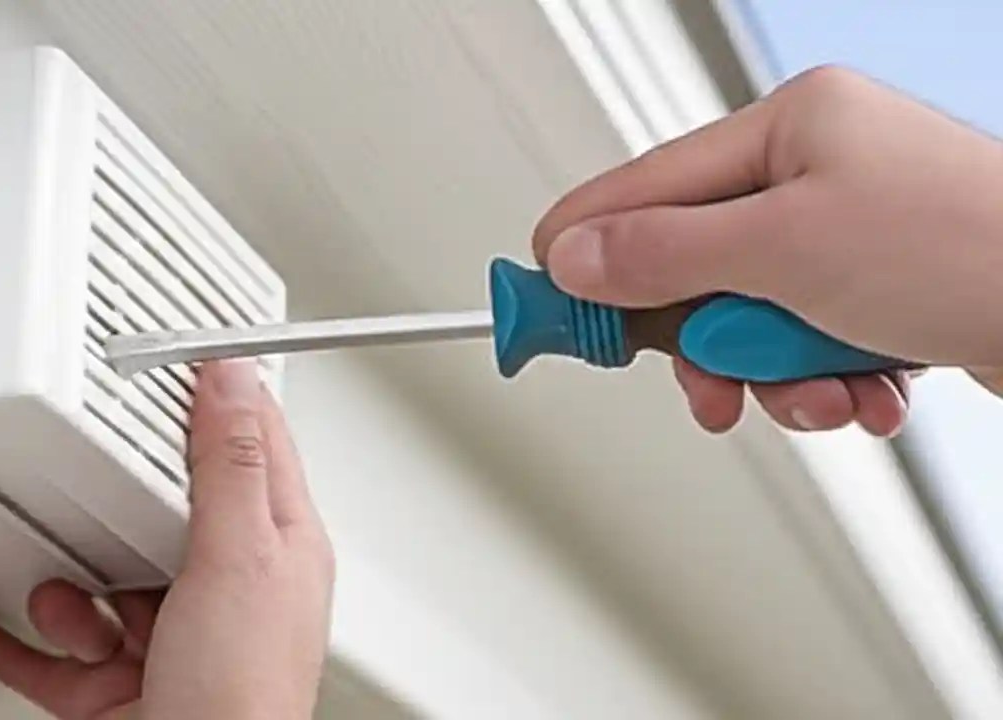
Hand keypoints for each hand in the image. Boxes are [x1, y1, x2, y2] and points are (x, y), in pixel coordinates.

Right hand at [0, 361, 334, 718]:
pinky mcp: (119, 688)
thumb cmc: (241, 701)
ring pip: (105, 581)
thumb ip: (229, 466)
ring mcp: (171, 641)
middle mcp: (228, 592)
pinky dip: (14, 638)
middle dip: (119, 504)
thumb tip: (233, 377)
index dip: (221, 400)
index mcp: (277, 551)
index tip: (184, 355)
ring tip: (63, 601)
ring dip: (69, 589)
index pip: (255, 450)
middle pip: (166, 513)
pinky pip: (54, 652)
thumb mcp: (237, 558)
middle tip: (85, 472)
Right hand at [533, 66, 1002, 434]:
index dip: (579, 252)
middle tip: (708, 383)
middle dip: (710, 341)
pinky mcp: (875, 292)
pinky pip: (803, 345)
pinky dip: (823, 382)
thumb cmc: (973, 248)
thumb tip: (573, 257)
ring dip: (777, 374)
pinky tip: (865, 388)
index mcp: (787, 128)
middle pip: (694, 267)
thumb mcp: (786, 248)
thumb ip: (663, 253)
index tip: (534, 304)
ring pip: (749, 321)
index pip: (640, 189)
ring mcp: (847, 235)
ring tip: (820, 386)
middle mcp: (815, 174)